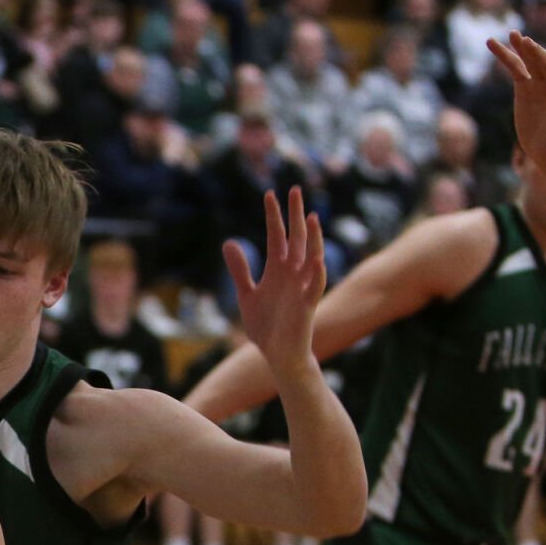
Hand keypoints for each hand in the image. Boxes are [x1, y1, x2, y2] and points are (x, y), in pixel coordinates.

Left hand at [224, 186, 324, 377]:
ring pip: (310, 257)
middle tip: (294, 189)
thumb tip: (229, 242)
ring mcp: (301, 288)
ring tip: (311, 216)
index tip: (269, 194)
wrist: (277, 355)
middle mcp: (292, 274)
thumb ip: (240, 270)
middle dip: (294, 216)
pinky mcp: (307, 305)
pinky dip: (316, 273)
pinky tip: (316, 258)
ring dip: (312, 238)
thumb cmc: (266, 326)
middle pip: (295, 239)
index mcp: (277, 270)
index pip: (276, 236)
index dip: (273, 216)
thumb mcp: (247, 294)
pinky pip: (315, 286)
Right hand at [488, 31, 545, 172]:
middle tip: (526, 42)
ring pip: (529, 63)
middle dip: (537, 54)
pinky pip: (514, 69)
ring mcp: (539, 85)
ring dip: (520, 48)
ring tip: (512, 34)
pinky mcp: (524, 88)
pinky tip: (494, 44)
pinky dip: (506, 57)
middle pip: (545, 67)